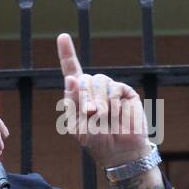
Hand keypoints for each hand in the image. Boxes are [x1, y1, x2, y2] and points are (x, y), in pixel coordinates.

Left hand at [56, 33, 149, 168]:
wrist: (120, 151)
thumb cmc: (96, 140)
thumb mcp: (77, 126)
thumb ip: (72, 102)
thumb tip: (71, 77)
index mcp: (79, 94)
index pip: (71, 70)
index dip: (67, 53)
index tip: (62, 36)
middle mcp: (94, 88)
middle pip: (84, 79)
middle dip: (85, 97)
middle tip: (91, 115)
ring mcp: (110, 88)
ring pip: (99, 81)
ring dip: (99, 102)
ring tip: (103, 117)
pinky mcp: (126, 92)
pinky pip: (115, 88)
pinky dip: (113, 103)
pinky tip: (117, 114)